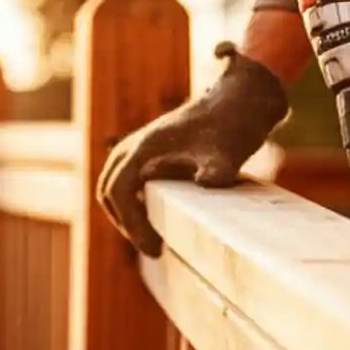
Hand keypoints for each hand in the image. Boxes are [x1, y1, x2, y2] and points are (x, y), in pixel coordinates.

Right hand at [96, 43, 288, 256]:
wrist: (240, 101)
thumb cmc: (233, 127)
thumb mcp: (229, 152)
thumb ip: (218, 169)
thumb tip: (206, 182)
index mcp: (145, 146)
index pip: (120, 191)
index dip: (132, 224)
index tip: (154, 248)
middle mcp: (136, 145)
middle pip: (109, 190)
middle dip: (125, 222)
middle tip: (152, 248)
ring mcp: (140, 147)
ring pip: (114, 184)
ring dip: (125, 213)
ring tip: (152, 239)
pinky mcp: (150, 152)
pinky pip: (127, 180)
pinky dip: (132, 202)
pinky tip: (157, 219)